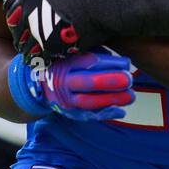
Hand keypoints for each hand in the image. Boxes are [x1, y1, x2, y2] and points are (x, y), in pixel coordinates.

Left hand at [5, 0, 92, 60]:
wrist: (96, 3)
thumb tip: (38, 1)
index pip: (9, 9)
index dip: (14, 17)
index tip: (19, 22)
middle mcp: (28, 14)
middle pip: (15, 30)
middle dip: (20, 37)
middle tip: (25, 42)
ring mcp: (37, 31)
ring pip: (24, 47)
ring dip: (28, 52)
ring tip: (31, 56)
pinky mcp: (48, 45)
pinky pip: (39, 57)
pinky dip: (40, 61)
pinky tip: (43, 62)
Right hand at [6, 51, 134, 121]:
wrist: (38, 83)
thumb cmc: (65, 63)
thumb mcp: (74, 53)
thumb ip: (94, 52)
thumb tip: (122, 60)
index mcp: (65, 62)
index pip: (88, 62)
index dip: (109, 63)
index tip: (127, 63)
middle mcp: (63, 81)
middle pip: (88, 82)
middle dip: (110, 81)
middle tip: (129, 80)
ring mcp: (64, 99)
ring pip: (88, 101)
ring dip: (111, 100)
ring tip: (131, 96)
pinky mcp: (68, 112)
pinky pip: (87, 115)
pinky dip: (104, 114)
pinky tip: (120, 111)